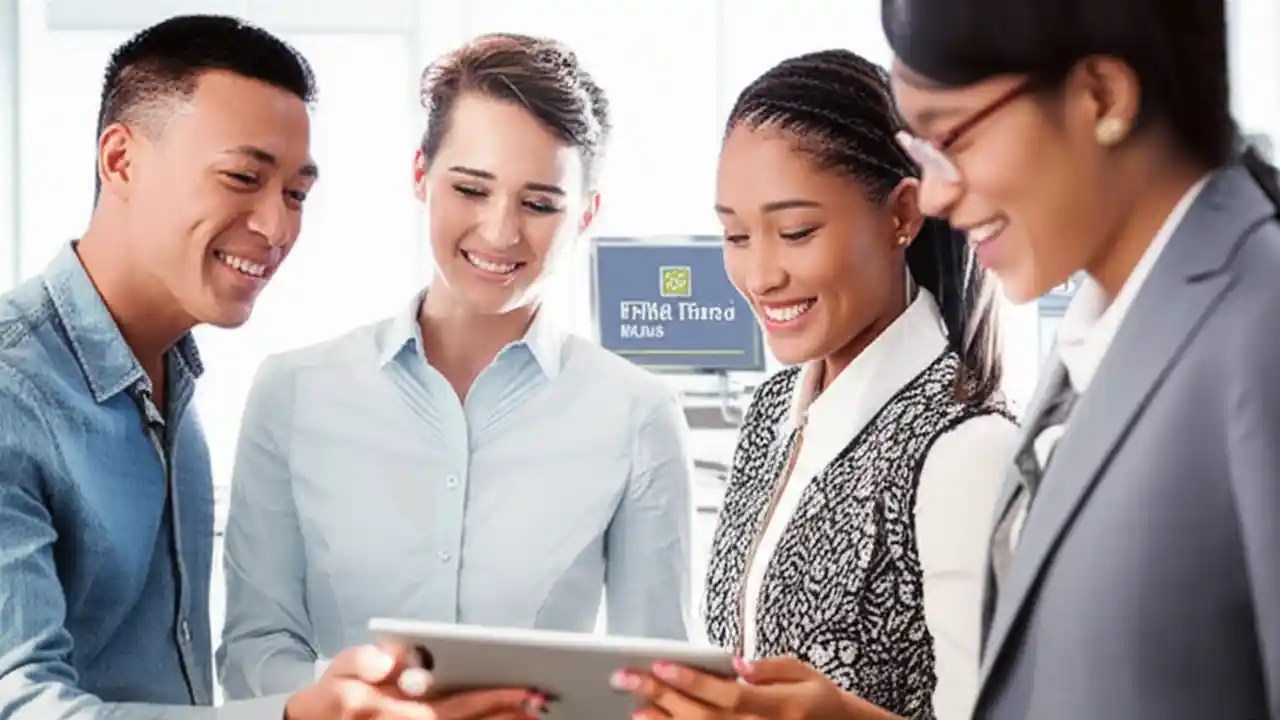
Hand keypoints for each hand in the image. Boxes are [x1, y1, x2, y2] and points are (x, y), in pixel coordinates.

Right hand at [286, 642, 543, 719]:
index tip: (524, 690)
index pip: (455, 706)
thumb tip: (386, 662)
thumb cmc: (333, 696)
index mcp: (394, 711)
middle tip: (540, 702)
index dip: (492, 699)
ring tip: (532, 714)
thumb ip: (359, 663)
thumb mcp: (338, 673)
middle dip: (507, 714)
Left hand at [613, 656, 896, 719]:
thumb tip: (739, 664)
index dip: (693, 681)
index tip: (661, 664)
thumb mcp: (804, 673)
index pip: (728, 695)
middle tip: (627, 678)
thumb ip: (771, 667)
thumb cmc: (818, 699)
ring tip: (636, 708)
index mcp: (778, 707)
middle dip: (663, 696)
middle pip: (704, 717)